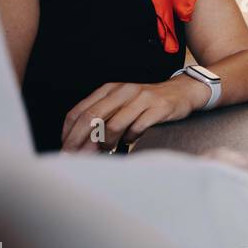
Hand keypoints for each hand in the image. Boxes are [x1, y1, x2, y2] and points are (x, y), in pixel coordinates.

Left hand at [60, 77, 206, 152]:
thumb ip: (103, 117)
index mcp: (109, 89)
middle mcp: (123, 91)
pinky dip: (129, 139)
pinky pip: (137, 128)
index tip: (66, 149)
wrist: (182, 91)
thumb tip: (81, 144)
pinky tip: (129, 142)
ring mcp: (141, 99)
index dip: (69, 133)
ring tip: (106, 151)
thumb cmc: (148, 102)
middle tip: (77, 157)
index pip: (80, 111)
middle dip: (80, 141)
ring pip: (113, 125)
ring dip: (106, 143)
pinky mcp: (158, 108)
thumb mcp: (122, 103)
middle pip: (92, 117)